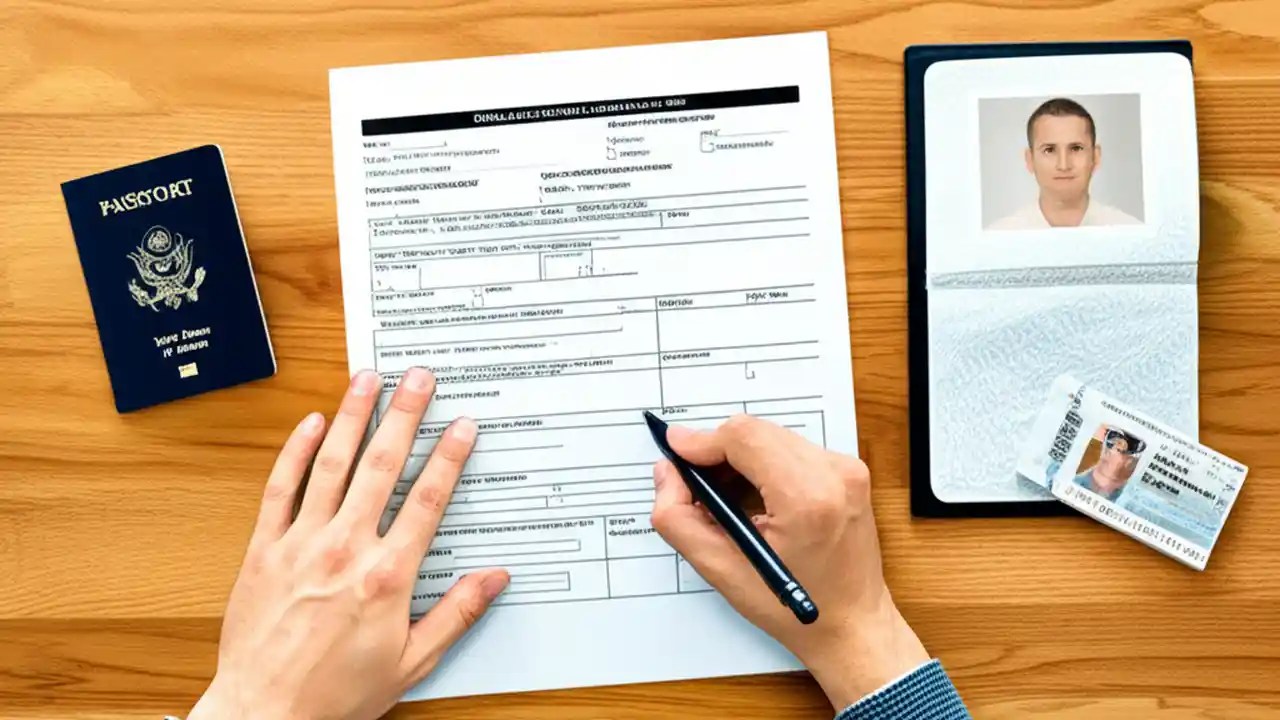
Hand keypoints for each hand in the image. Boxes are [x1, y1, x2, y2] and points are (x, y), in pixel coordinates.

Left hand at [188, 367, 508, 719]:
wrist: (264, 713)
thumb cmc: (336, 694)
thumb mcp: (411, 662)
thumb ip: (456, 614)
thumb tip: (495, 578)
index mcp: (387, 575)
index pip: (427, 500)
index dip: (449, 457)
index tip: (462, 426)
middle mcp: (346, 549)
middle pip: (382, 466)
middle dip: (404, 416)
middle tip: (419, 379)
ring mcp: (301, 544)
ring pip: (331, 465)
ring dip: (351, 417)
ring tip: (367, 380)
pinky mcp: (264, 550)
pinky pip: (280, 489)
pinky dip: (295, 452)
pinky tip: (310, 423)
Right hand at [649, 415, 927, 710]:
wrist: (853, 626)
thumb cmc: (797, 609)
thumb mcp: (722, 570)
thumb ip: (679, 518)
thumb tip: (667, 473)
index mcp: (807, 497)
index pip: (743, 437)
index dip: (702, 441)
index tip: (676, 452)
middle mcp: (834, 473)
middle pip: (757, 432)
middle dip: (718, 451)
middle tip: (695, 484)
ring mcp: (847, 469)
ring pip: (773, 436)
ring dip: (741, 458)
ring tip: (726, 498)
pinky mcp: (849, 471)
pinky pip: (793, 448)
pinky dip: (765, 463)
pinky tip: (754, 497)